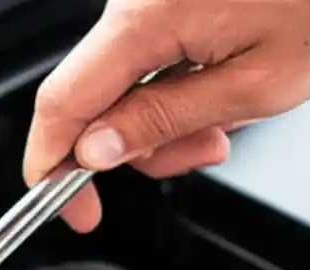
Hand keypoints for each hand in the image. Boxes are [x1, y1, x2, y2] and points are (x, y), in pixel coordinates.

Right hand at [30, 0, 309, 232]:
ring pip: (128, 82)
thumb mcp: (258, 87)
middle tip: (206, 152)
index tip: (67, 208)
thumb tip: (95, 151)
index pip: (62, 103)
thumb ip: (166, 121)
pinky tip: (228, 82)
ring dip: (170, 114)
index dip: (51, 166)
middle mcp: (136, 0)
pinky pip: (152, 54)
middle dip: (140, 144)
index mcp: (145, 19)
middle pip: (95, 98)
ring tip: (234, 113)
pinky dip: (181, 82)